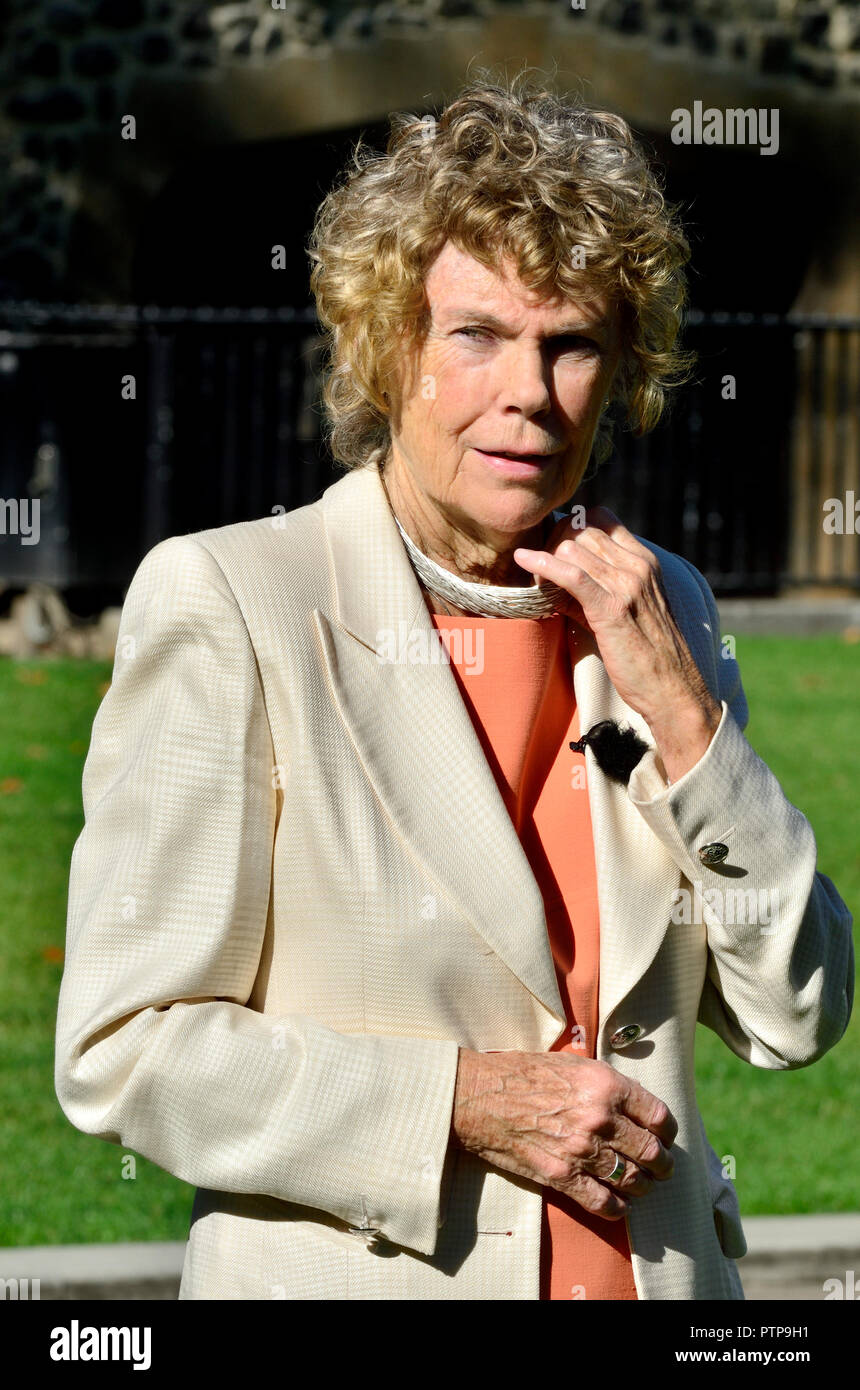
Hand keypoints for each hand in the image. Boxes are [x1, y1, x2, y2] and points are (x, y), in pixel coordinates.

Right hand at [451, 1048, 676, 1219]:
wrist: (481, 1097)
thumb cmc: (523, 1074)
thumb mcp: (573, 1064)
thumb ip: (607, 1083)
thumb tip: (634, 1103)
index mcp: (607, 1086)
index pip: (658, 1116)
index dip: (668, 1131)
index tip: (666, 1137)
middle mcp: (600, 1118)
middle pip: (651, 1152)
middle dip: (663, 1165)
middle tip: (663, 1168)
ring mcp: (582, 1150)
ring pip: (632, 1180)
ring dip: (644, 1187)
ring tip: (643, 1186)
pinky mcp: (562, 1176)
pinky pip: (603, 1202)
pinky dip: (618, 1209)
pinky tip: (620, 1206)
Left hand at [514, 506, 721, 779]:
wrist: (672, 687)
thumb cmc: (647, 656)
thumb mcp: (625, 611)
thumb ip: (594, 591)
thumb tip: (556, 581)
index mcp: (644, 562)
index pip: (602, 520)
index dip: (573, 527)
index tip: (554, 544)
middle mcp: (636, 567)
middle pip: (583, 531)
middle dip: (554, 541)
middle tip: (539, 564)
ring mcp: (626, 585)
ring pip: (572, 548)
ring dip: (546, 557)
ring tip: (534, 578)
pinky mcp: (610, 608)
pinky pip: (570, 574)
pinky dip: (542, 564)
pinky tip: (523, 559)